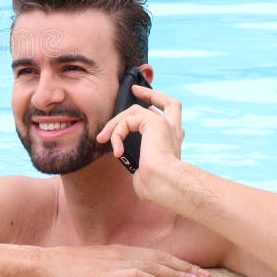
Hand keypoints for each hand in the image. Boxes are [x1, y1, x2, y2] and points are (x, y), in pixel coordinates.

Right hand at [36, 244, 209, 276]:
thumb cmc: (68, 267)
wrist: (45, 265)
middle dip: (183, 267)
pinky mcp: (105, 276)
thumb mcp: (96, 264)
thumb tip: (136, 276)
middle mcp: (120, 254)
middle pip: (158, 258)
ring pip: (151, 265)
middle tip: (205, 275)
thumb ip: (116, 267)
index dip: (176, 261)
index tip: (194, 269)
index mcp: (119, 251)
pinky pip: (131, 275)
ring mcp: (113, 264)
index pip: (154, 254)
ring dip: (174, 273)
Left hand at [96, 85, 184, 200]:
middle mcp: (174, 132)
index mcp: (174, 143)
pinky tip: (116, 148)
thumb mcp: (145, 171)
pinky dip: (117, 132)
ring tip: (103, 137)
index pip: (172, 121)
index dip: (161, 110)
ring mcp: (167, 125)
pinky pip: (127, 121)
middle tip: (135, 90)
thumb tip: (132, 165)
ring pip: (135, 112)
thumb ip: (139, 162)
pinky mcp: (155, 122)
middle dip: (152, 94)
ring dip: (115, 123)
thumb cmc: (157, 186)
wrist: (166, 184)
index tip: (150, 105)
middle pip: (169, 103)